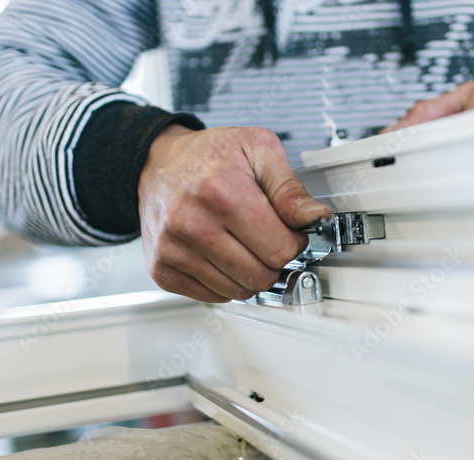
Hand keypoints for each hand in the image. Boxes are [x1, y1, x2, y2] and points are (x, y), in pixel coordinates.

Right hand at [139, 125, 332, 302]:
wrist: (157, 163)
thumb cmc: (208, 155)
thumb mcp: (257, 149)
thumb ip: (289, 188)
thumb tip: (316, 217)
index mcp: (221, 192)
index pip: (280, 249)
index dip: (294, 243)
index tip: (289, 233)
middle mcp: (192, 223)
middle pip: (260, 276)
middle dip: (273, 261)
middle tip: (266, 239)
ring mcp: (173, 249)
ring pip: (238, 291)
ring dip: (249, 274)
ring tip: (243, 245)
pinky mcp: (161, 268)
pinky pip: (212, 296)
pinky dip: (224, 282)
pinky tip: (221, 256)